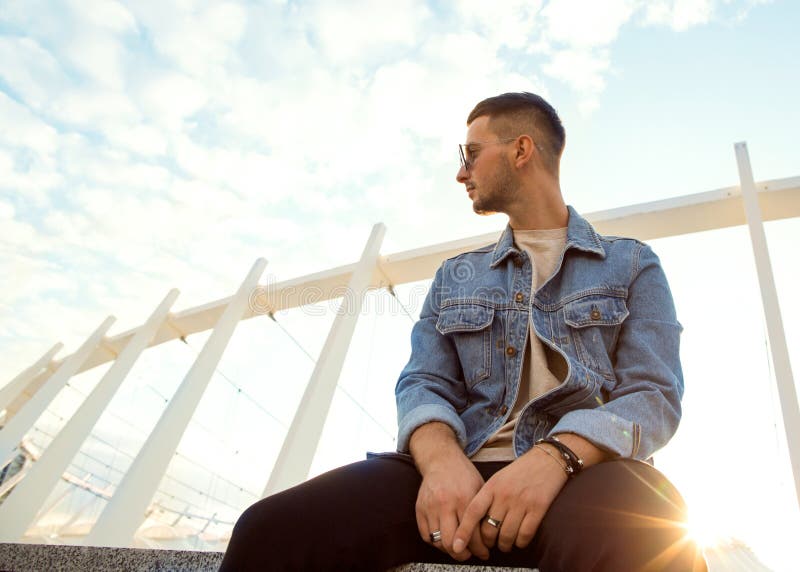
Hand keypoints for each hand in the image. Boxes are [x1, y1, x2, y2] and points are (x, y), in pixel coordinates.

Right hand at [409, 422, 489, 560]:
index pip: (471, 534)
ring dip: (449, 550)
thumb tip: (489, 537)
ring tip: (458, 548)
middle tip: (470, 555)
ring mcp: (430, 507)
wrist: (441, 460)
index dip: (479, 549)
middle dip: (463, 555)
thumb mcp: (480, 489)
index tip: (484, 553)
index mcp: (464, 499)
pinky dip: (436, 542)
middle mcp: (445, 504)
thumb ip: (482, 512)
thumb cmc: (464, 475)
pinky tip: (445, 540)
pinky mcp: (420, 509)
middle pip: (452, 542)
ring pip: (438, 542)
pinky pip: (426, 536)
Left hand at [452, 445, 567, 553]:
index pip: (473, 512)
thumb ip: (488, 497)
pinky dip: (521, 542)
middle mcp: (504, 495)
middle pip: (489, 529)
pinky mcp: (538, 508)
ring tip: (505, 545)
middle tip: (490, 544)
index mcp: (492, 486)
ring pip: (507, 535)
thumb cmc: (521, 471)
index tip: (456, 546)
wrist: (547, 459)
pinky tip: (520, 540)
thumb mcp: (498, 478)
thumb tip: (476, 522)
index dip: (463, 531)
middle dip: (488, 542)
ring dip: (505, 545)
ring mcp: (521, 501)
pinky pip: (525, 534)